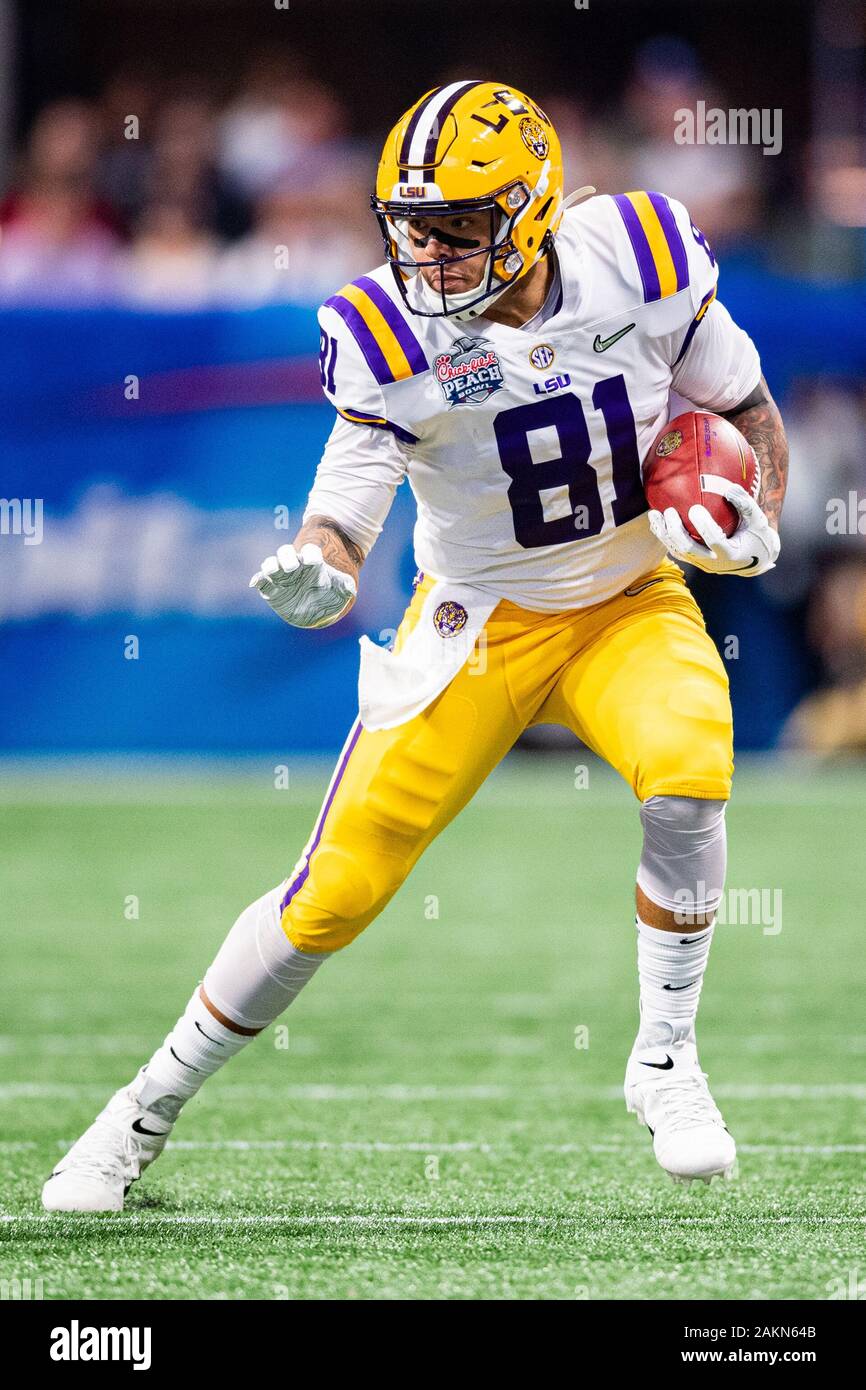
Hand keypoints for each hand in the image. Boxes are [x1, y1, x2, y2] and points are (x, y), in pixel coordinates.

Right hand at [249, 543, 356, 627]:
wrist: (316, 605)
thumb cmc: (329, 593)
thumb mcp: (341, 589)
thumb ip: (345, 587)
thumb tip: (350, 588)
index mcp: (311, 563)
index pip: (310, 551)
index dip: (311, 554)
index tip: (315, 563)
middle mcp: (294, 565)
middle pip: (286, 552)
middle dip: (287, 557)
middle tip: (291, 567)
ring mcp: (280, 575)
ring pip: (271, 563)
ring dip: (270, 566)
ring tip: (271, 572)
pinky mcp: (270, 588)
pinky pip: (261, 580)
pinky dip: (258, 580)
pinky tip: (255, 583)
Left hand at [648, 483, 779, 577]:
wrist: (756, 560)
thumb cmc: (757, 536)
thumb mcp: (758, 520)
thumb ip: (745, 503)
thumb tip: (729, 487)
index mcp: (730, 554)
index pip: (714, 541)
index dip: (703, 526)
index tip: (694, 509)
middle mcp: (713, 563)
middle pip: (688, 549)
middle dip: (675, 531)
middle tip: (669, 511)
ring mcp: (702, 564)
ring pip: (678, 551)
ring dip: (664, 534)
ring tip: (653, 514)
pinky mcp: (695, 562)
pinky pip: (676, 550)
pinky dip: (665, 536)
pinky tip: (656, 521)